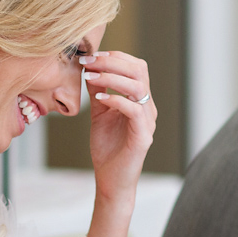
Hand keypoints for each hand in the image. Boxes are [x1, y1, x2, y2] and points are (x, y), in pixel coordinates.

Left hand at [80, 51, 156, 201]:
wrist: (111, 180)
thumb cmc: (107, 148)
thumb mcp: (99, 113)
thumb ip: (98, 91)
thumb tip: (90, 67)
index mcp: (140, 100)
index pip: (135, 67)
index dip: (115, 57)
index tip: (91, 56)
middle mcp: (148, 107)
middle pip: (139, 71)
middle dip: (113, 62)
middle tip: (90, 62)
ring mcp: (148, 121)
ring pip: (138, 87)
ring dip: (112, 78)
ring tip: (92, 77)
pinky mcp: (143, 136)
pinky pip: (134, 110)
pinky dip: (115, 100)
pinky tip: (99, 100)